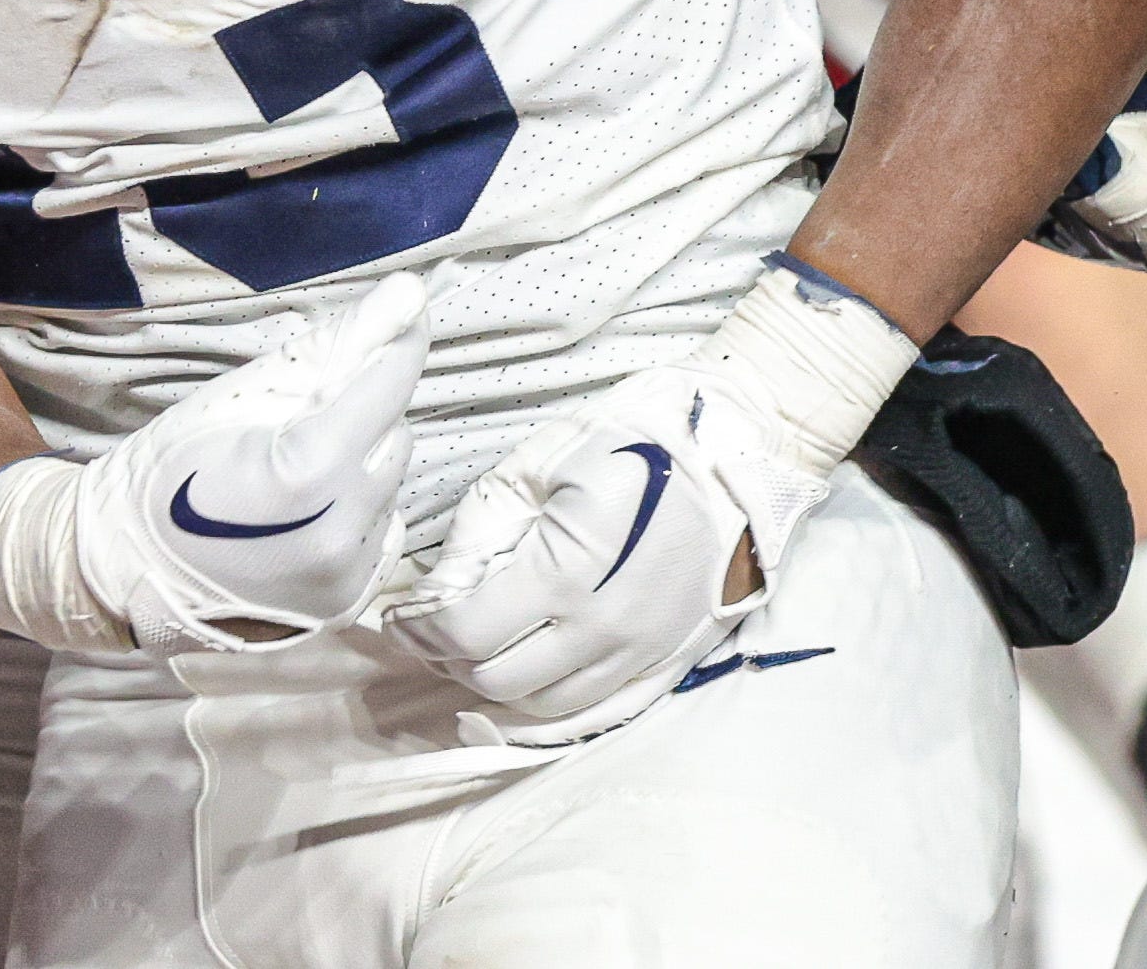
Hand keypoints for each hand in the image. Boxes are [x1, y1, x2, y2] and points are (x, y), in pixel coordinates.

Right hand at [0, 272, 429, 654]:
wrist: (124, 567)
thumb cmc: (172, 468)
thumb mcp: (243, 393)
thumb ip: (336, 344)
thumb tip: (410, 293)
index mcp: (312, 472)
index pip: (389, 385)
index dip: (397, 344)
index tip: (404, 310)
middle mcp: (341, 532)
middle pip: (392, 435)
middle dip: (361, 413)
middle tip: (302, 416)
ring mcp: (346, 576)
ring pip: (389, 484)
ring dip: (359, 464)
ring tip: (296, 470)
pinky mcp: (347, 602)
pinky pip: (381, 531)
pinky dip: (356, 513)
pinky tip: (308, 512)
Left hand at [385, 364, 826, 742]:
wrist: (749, 442)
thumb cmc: (646, 433)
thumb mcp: (547, 459)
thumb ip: (486, 527)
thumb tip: (446, 585)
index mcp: (568, 572)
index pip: (465, 635)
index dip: (417, 631)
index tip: (398, 615)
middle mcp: (605, 629)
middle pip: (496, 682)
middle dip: (447, 661)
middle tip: (431, 632)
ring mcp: (643, 652)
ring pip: (544, 710)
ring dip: (496, 690)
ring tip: (476, 655)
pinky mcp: (671, 660)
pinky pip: (599, 714)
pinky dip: (551, 713)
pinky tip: (528, 691)